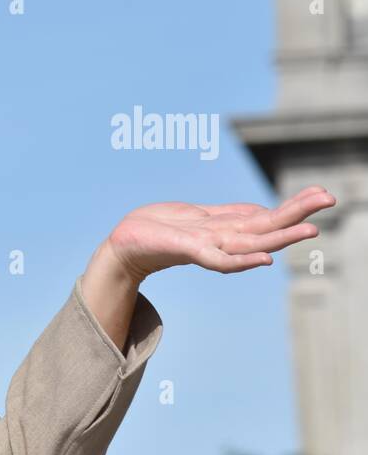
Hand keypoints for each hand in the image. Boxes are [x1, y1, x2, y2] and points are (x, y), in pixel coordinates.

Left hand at [103, 185, 337, 281]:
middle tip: (330, 200)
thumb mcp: (201, 215)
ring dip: (281, 237)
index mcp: (228, 227)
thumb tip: (264, 211)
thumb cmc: (162, 228)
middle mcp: (223, 238)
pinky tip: (265, 258)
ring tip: (310, 229)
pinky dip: (242, 261)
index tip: (323, 193)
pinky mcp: (187, 251)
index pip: (268, 216)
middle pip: (267, 226)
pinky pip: (219, 260)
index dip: (295, 206)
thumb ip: (232, 215)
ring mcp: (207, 246)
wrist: (125, 243)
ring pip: (251, 242)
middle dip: (298, 214)